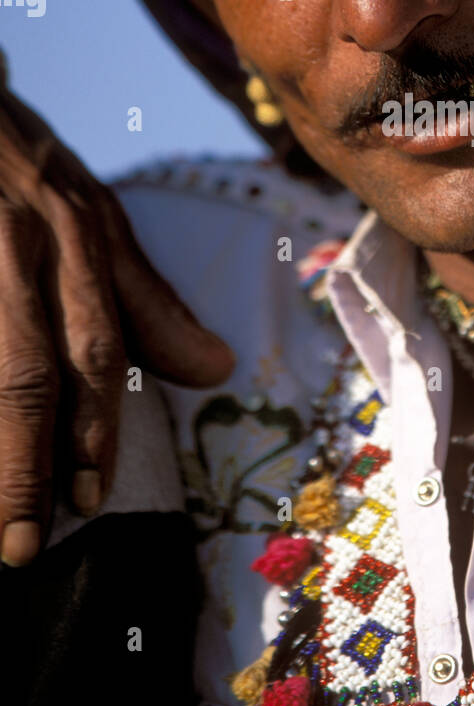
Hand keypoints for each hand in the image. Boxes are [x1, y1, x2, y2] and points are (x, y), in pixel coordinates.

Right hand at [0, 68, 235, 565]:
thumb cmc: (28, 161)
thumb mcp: (95, 213)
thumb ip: (147, 297)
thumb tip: (217, 369)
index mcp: (76, 234)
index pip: (95, 345)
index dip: (93, 426)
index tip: (89, 498)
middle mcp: (23, 244)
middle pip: (25, 369)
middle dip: (27, 462)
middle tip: (26, 544)